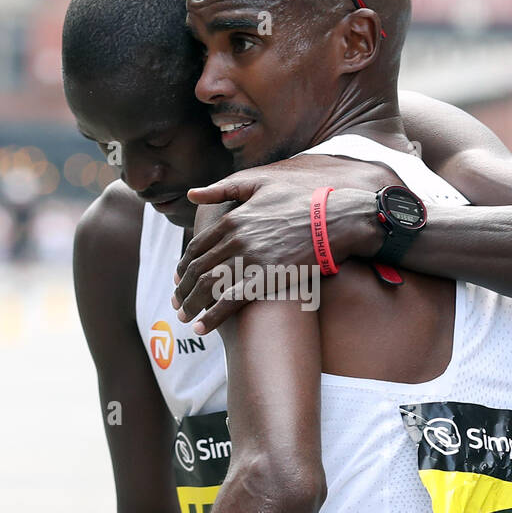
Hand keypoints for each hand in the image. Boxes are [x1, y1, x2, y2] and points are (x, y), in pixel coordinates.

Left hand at [172, 167, 378, 334]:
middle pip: (197, 269)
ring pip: (208, 286)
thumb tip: (191, 193)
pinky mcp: (266, 278)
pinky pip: (230, 301)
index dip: (183, 266)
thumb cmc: (300, 200)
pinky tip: (202, 328)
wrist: (335, 219)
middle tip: (176, 303)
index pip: (196, 248)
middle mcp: (235, 239)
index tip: (178, 279)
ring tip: (185, 317)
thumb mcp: (259, 184)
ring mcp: (250, 259)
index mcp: (231, 218)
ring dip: (192, 305)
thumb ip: (222, 189)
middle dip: (182, 289)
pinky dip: (212, 317)